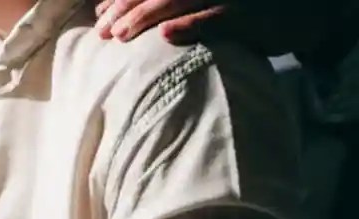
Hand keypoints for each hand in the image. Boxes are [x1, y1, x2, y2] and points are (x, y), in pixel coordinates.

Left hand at [93, 0, 331, 55]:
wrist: (299, 13)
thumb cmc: (240, 12)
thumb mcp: (200, 3)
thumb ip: (164, 5)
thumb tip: (112, 15)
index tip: (99, 16)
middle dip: (125, 10)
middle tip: (102, 32)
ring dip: (146, 16)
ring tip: (121, 34)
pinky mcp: (244, 14)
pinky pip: (215, 16)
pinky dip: (190, 24)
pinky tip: (168, 35)